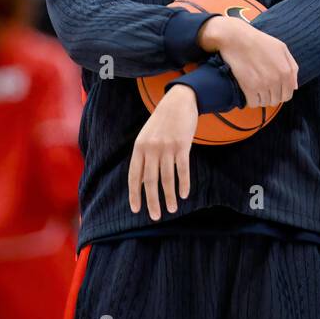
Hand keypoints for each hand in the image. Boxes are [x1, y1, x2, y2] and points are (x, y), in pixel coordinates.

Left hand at [128, 83, 196, 220]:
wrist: (178, 101)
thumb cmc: (162, 122)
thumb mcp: (147, 137)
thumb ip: (144, 158)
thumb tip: (143, 182)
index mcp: (139, 148)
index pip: (134, 176)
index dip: (135, 194)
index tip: (136, 210)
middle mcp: (151, 149)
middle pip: (150, 181)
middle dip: (152, 201)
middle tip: (155, 217)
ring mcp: (167, 147)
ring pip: (167, 178)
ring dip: (169, 196)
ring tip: (173, 209)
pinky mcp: (182, 145)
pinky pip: (183, 169)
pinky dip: (183, 183)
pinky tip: (184, 194)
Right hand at [198, 15, 297, 107]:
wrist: (237, 38)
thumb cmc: (259, 41)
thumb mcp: (282, 49)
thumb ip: (292, 67)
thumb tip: (295, 87)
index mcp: (286, 71)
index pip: (288, 94)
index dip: (281, 94)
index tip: (274, 90)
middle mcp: (276, 80)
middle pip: (276, 100)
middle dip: (271, 96)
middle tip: (263, 89)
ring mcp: (263, 84)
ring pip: (265, 103)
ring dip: (261, 98)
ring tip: (256, 89)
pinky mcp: (249, 87)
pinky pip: (253, 103)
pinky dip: (251, 100)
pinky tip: (249, 92)